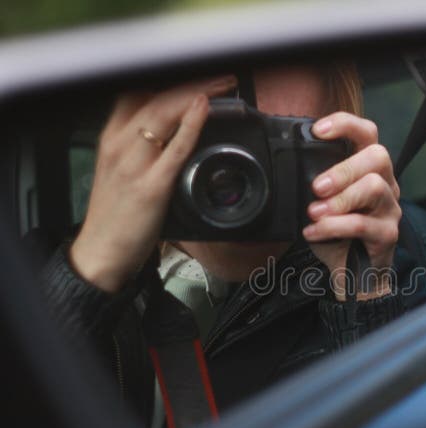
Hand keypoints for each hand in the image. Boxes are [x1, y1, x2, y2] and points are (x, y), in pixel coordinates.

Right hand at [69, 76, 237, 292]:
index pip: (137, 93)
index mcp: (112, 139)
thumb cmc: (116, 215)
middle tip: (222, 76)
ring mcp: (134, 165)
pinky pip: (175, 148)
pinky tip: (204, 108)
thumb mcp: (123, 171)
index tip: (197, 74)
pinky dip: (191, 124)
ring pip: (164, 114)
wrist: (101, 252)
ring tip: (222, 85)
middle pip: (155, 97)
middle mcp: (119, 145)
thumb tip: (179, 132)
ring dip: (197, 93)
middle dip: (191, 81)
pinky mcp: (151, 187)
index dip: (169, 79)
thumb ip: (145, 150)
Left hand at [304, 112, 401, 300]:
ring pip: (374, 188)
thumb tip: (283, 168)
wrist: (354, 275)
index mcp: (369, 169)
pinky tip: (314, 232)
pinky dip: (334, 227)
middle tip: (317, 187)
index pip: (367, 133)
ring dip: (339, 199)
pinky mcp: (387, 234)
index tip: (318, 130)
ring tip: (315, 212)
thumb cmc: (337, 234)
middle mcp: (386, 183)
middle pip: (378, 156)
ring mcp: (389, 209)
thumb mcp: (322, 203)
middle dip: (343, 168)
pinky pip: (362, 224)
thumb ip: (313, 184)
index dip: (346, 125)